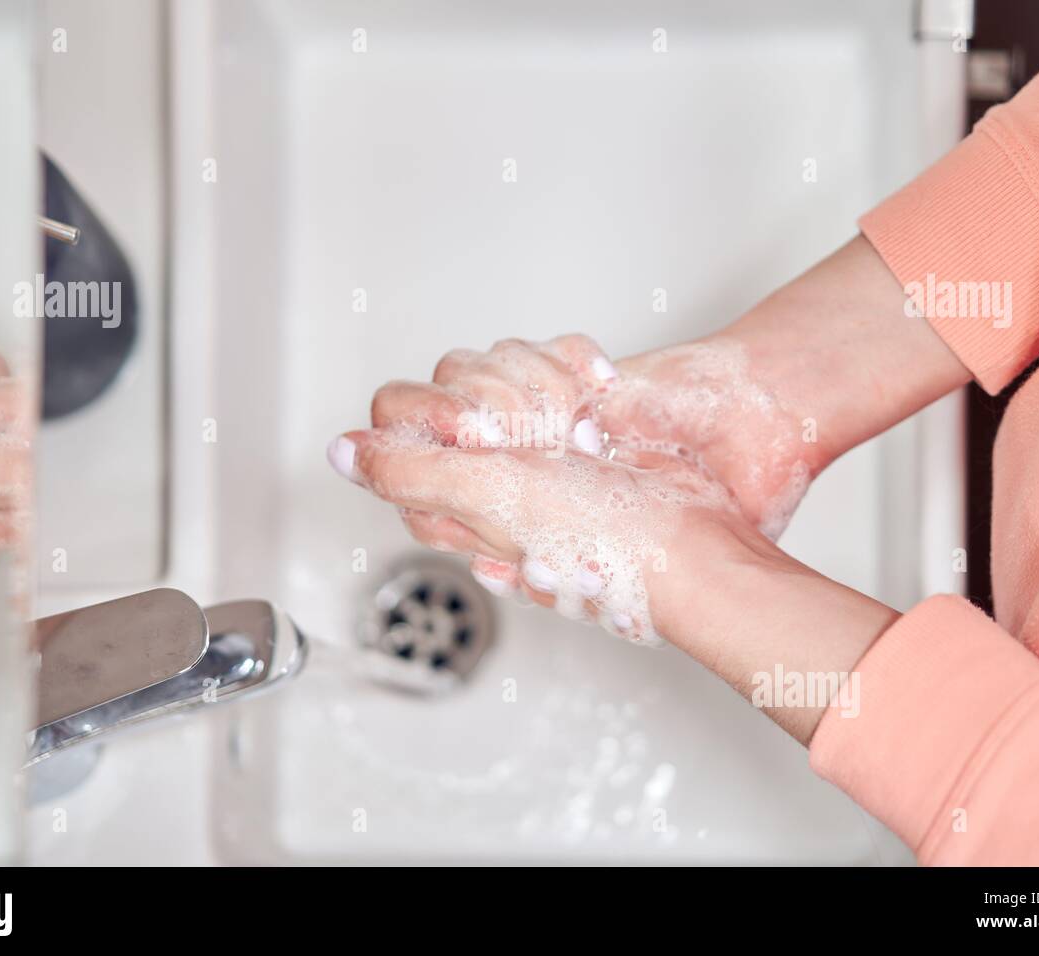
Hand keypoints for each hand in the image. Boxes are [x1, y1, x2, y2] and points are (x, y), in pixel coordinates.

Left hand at [366, 333, 814, 550]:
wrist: (701, 526)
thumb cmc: (605, 530)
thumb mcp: (489, 501)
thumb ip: (404, 470)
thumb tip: (337, 453)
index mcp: (450, 497)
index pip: (398, 420)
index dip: (436, 417)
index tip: (481, 435)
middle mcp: (485, 466)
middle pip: (448, 380)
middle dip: (499, 399)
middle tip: (541, 441)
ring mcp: (531, 434)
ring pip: (499, 360)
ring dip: (543, 386)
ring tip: (582, 433)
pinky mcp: (576, 405)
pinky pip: (552, 353)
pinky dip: (579, 368)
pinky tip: (601, 398)